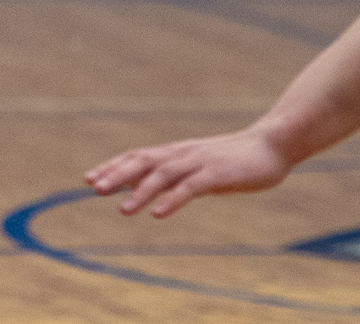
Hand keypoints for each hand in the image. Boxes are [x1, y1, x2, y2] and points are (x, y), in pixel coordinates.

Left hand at [84, 128, 293, 217]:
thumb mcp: (199, 165)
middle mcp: (181, 154)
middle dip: (116, 174)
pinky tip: (157, 213)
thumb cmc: (232, 158)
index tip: (88, 178)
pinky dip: (172, 200)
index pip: (136, 156)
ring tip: (122, 211)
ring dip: (140, 192)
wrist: (270, 145)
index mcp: (175, 152)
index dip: (112, 166)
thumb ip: (176, 174)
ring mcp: (198, 163)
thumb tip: (151, 188)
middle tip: (93, 188)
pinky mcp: (216, 175)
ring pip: (162, 176)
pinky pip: (190, 188)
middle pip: (142, 162)